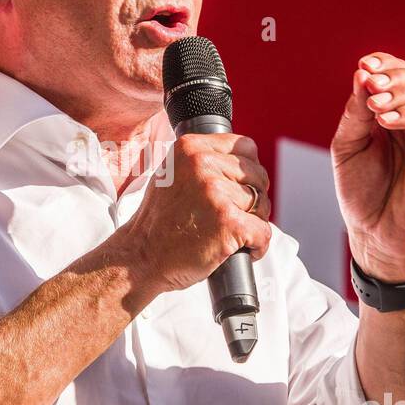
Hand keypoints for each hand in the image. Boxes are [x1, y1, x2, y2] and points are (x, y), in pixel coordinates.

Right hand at [119, 133, 272, 293]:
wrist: (141, 257)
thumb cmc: (158, 222)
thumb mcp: (171, 175)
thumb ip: (201, 162)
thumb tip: (242, 162)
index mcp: (190, 148)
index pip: (245, 148)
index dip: (248, 171)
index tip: (238, 188)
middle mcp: (202, 165)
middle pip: (258, 176)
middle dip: (254, 198)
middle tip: (232, 216)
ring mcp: (216, 193)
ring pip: (262, 205)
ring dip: (253, 223)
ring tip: (229, 233)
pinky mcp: (229, 222)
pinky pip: (263, 232)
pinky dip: (257, 246)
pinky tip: (241, 250)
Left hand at [330, 52, 404, 282]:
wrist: (372, 233)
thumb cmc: (360, 193)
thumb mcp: (347, 146)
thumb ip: (355, 112)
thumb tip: (362, 74)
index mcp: (392, 117)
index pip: (398, 76)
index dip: (385, 64)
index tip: (364, 64)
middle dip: (394, 75)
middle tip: (370, 82)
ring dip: (403, 92)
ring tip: (375, 103)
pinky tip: (384, 121)